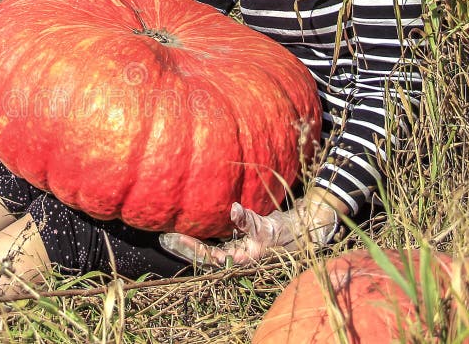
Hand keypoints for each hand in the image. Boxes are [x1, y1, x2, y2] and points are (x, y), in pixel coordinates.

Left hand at [159, 196, 341, 266]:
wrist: (305, 230)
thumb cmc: (288, 232)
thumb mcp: (269, 227)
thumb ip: (250, 220)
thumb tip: (232, 209)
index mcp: (242, 259)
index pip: (209, 257)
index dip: (191, 249)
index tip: (174, 237)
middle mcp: (236, 256)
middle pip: (203, 255)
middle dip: (184, 246)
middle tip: (163, 235)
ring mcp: (236, 248)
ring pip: (207, 247)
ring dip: (190, 240)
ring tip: (169, 231)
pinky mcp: (238, 238)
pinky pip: (215, 238)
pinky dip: (203, 232)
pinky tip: (191, 223)